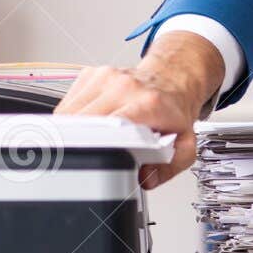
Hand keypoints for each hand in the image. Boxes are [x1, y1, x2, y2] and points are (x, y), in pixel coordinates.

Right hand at [55, 30, 224, 189]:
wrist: (172, 79)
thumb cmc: (173, 110)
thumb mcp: (184, 144)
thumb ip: (169, 167)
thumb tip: (146, 178)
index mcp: (148, 104)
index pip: (111, 124)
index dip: (96, 145)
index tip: (92, 161)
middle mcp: (125, 86)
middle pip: (84, 120)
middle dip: (80, 144)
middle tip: (88, 158)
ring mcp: (106, 77)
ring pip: (70, 111)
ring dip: (71, 131)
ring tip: (88, 141)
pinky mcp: (92, 74)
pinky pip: (68, 101)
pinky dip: (69, 118)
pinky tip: (85, 124)